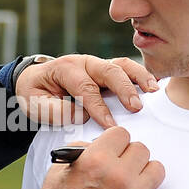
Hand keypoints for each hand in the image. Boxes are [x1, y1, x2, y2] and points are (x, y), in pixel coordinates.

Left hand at [16, 55, 158, 128]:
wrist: (35, 81)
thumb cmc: (36, 94)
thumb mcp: (34, 104)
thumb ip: (54, 110)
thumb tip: (81, 115)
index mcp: (65, 68)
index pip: (85, 87)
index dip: (98, 107)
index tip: (110, 125)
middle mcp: (84, 62)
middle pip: (108, 70)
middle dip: (124, 89)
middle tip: (136, 108)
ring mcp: (97, 65)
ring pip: (122, 65)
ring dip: (139, 77)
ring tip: (153, 91)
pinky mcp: (107, 71)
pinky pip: (127, 69)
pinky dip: (142, 75)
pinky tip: (154, 86)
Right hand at [39, 126, 164, 188]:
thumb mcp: (60, 170)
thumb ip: (82, 151)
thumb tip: (98, 146)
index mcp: (97, 159)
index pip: (121, 134)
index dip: (115, 142)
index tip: (113, 149)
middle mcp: (118, 174)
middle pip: (141, 149)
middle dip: (129, 156)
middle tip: (121, 166)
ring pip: (155, 169)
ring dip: (143, 173)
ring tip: (130, 181)